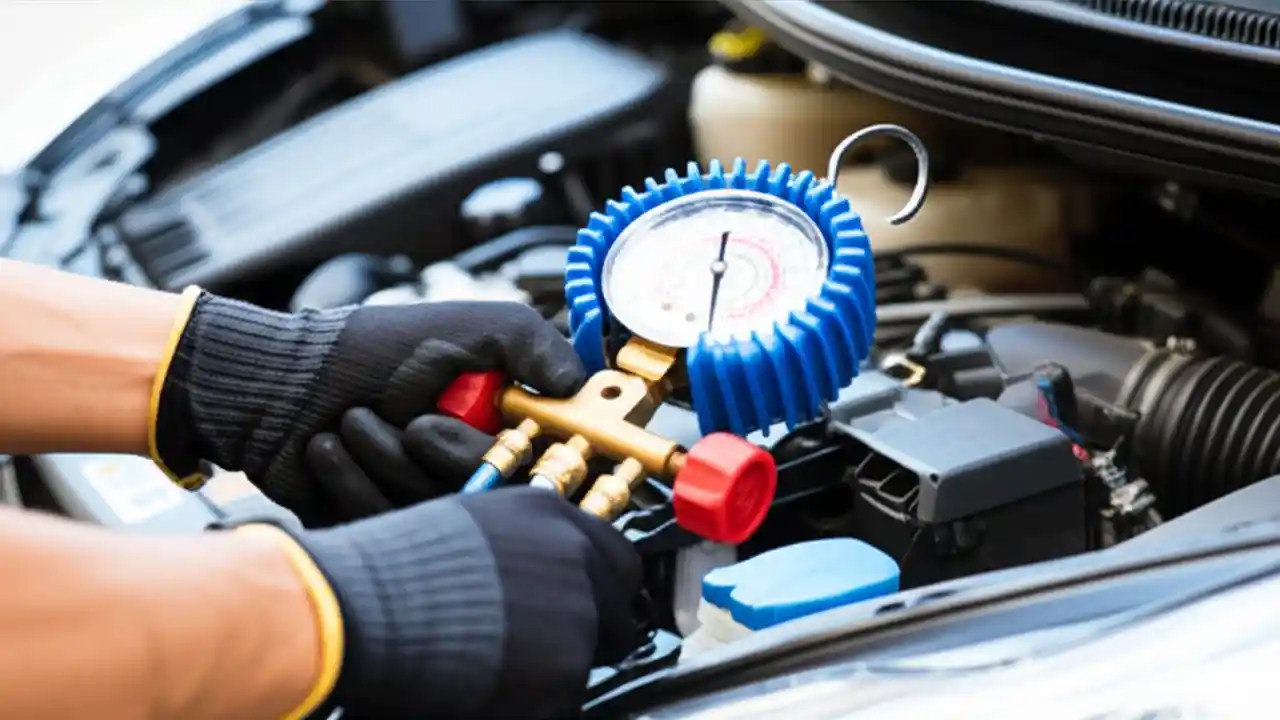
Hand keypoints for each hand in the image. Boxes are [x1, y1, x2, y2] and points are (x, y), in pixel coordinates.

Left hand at [153, 295, 583, 523]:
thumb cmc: (358, 349)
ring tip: (352, 419)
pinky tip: (325, 445)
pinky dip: (346, 481)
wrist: (270, 379)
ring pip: (426, 512)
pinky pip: (378, 528)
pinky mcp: (370, 527)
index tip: (496, 438)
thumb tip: (580, 382)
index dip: (515, 458)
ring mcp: (412, 498)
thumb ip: (530, 341)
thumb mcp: (460, 325)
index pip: (533, 465)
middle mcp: (456, 463)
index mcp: (487, 421)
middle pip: (482, 497)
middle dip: (442, 454)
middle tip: (413, 421)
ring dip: (383, 459)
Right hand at [264, 487, 642, 718]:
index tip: (590, 608)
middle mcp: (576, 557)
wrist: (359, 610)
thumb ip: (515, 550)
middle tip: (553, 656)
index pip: (614, 556)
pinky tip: (490, 696)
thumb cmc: (387, 573)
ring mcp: (577, 615)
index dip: (599, 591)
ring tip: (498, 676)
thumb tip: (529, 582)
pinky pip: (566, 699)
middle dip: (595, 635)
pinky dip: (535, 704)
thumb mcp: (464, 530)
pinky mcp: (566, 671)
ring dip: (554, 674)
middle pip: (621, 609)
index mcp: (549, 515)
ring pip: (589, 660)